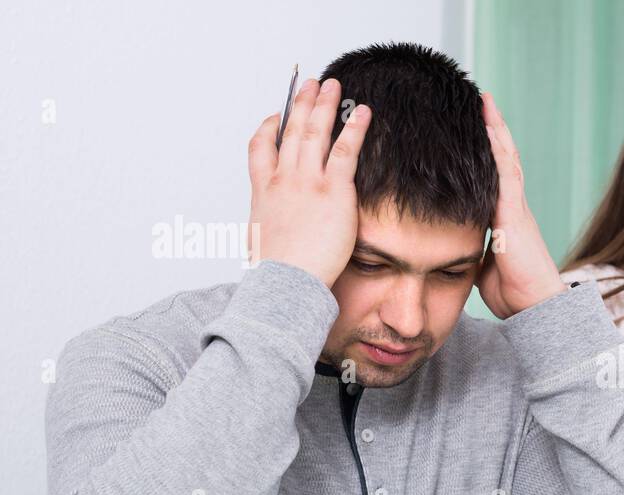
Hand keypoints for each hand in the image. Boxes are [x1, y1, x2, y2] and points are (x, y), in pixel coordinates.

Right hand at [247, 78, 371, 287]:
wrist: (286, 281)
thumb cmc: (274, 271)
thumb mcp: (260, 243)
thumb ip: (270, 228)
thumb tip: (271, 237)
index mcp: (263, 191)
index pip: (260, 149)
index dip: (267, 128)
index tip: (274, 116)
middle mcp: (283, 179)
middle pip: (291, 131)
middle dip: (302, 104)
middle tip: (310, 84)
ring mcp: (308, 182)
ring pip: (315, 133)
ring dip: (325, 105)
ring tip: (333, 86)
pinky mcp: (334, 191)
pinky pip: (346, 151)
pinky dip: (355, 128)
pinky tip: (363, 112)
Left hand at [476, 93, 565, 318]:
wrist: (536, 308)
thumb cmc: (514, 293)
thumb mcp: (484, 267)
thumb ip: (473, 250)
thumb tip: (453, 249)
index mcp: (506, 218)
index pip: (494, 176)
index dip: (485, 151)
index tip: (474, 128)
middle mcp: (513, 207)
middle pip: (503, 159)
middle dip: (492, 130)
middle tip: (482, 100)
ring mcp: (516, 208)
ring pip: (506, 159)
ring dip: (496, 129)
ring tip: (485, 102)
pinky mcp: (516, 215)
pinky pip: (506, 175)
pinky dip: (498, 150)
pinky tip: (489, 129)